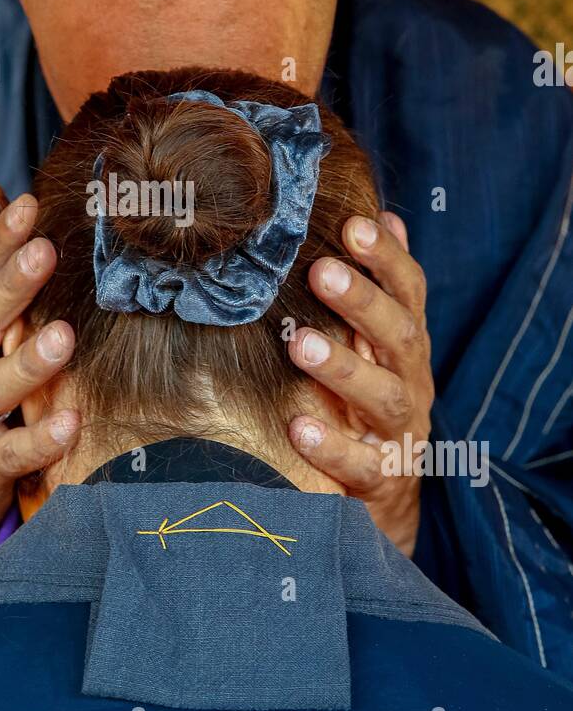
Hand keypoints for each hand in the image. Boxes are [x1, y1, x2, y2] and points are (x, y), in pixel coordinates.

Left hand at [287, 212, 432, 556]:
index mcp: (407, 343)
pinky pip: (361, 464)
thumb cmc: (367, 401)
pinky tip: (299, 428)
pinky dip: (332, 447)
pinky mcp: (380, 481)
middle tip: (322, 273)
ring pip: (384, 397)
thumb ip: (380, 284)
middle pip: (399, 336)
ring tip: (300, 344)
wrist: (382, 497)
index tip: (352, 225)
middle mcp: (412, 382)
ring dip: (343, 369)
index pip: (408, 291)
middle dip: (363, 303)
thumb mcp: (376, 342)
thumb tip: (383, 213)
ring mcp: (399, 432)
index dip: (385, 258)